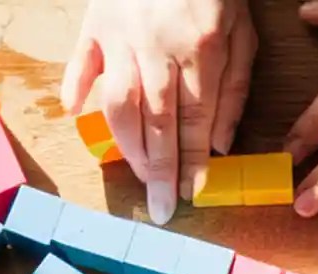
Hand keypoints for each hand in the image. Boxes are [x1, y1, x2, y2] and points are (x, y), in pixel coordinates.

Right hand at [61, 0, 257, 224]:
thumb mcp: (244, 31)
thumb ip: (235, 87)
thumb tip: (220, 145)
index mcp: (203, 48)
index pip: (196, 120)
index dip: (192, 162)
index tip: (189, 195)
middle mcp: (159, 47)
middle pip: (157, 121)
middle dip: (160, 170)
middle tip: (160, 207)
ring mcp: (122, 35)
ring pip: (118, 102)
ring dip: (125, 144)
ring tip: (136, 172)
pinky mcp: (95, 22)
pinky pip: (79, 62)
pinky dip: (73, 89)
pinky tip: (76, 116)